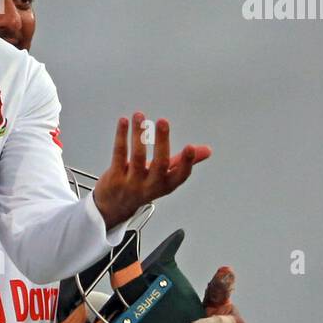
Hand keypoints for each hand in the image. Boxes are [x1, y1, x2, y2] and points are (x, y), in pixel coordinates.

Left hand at [92, 111, 210, 228]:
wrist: (114, 206)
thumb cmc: (143, 186)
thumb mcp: (165, 177)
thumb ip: (183, 162)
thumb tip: (208, 150)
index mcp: (166, 185)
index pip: (180, 176)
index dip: (187, 163)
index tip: (190, 146)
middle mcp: (150, 186)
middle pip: (159, 164)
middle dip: (162, 141)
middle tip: (162, 121)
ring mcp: (131, 183)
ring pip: (137, 157)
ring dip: (139, 134)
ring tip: (140, 116)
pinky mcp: (114, 177)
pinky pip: (119, 154)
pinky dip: (121, 136)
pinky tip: (124, 122)